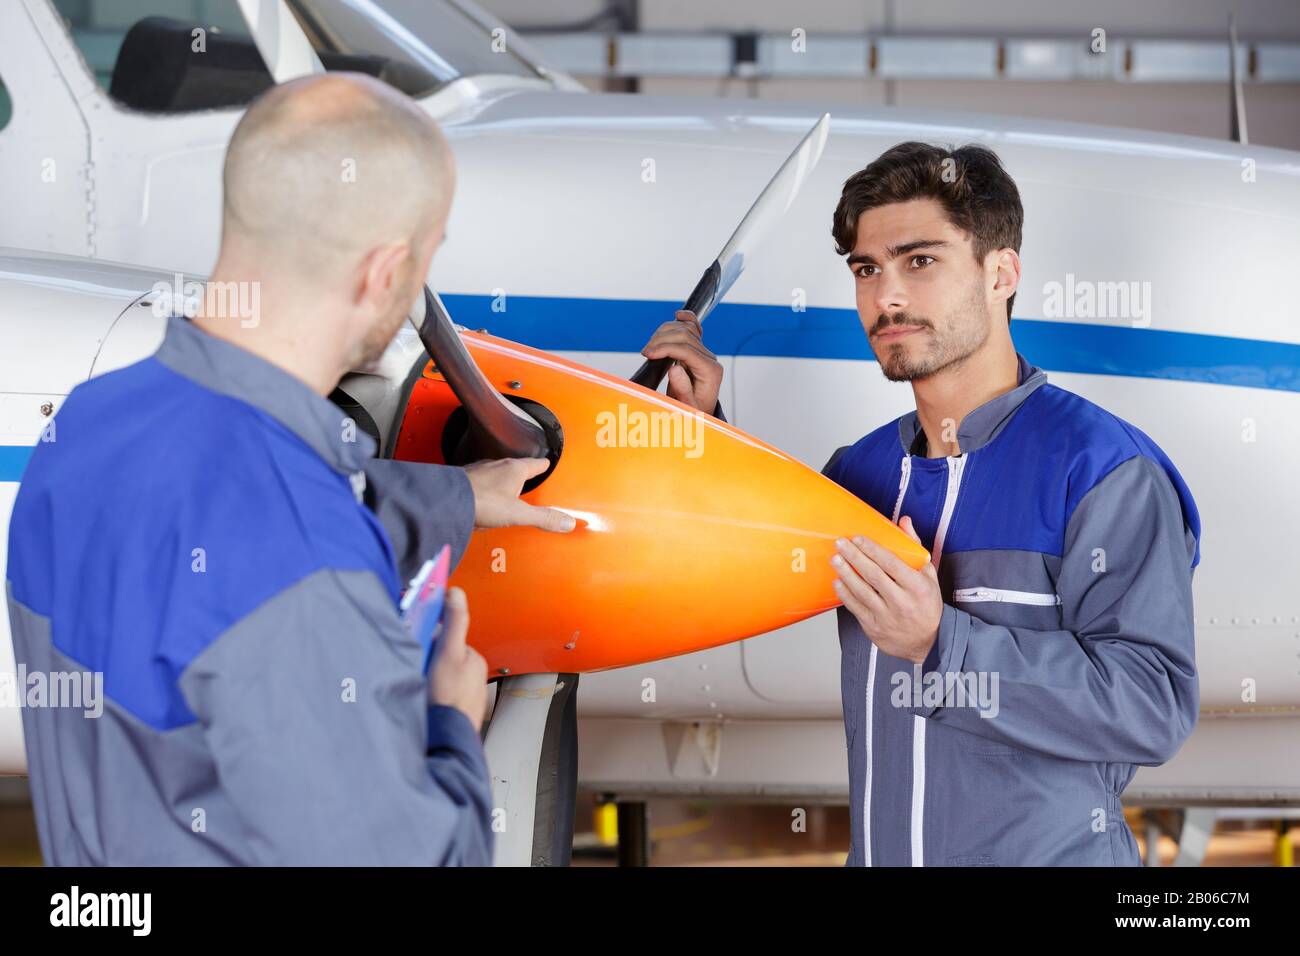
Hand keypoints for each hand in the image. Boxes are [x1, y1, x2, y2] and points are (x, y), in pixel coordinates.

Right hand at [429, 587, 487, 730]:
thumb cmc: (448, 699)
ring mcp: (463, 692)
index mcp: (474, 659)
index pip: (448, 637)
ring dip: (426, 676)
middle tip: (416, 666)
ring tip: (419, 684)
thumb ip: (454, 622)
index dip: (430, 637)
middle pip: (442, 656)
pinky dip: (429, 692)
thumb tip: (456, 593)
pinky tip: (422, 697)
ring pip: (439, 674)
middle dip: (427, 658)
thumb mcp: (449, 653)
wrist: (446, 738)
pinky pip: (438, 691)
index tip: (418, 636)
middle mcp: (472, 675)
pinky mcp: (453, 707)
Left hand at [463, 457, 575, 531]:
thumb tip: (567, 521)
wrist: (445, 500)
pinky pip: (478, 483)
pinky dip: (483, 490)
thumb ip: (543, 518)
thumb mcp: (518, 514)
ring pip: (494, 473)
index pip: (534, 464)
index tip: (546, 463)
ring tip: (504, 492)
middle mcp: (495, 465)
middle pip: (513, 467)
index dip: (541, 465)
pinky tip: (481, 501)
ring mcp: (477, 471)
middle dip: (520, 473)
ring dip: (500, 481)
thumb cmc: (482, 502)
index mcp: (514, 469)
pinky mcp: (463, 480)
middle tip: (527, 478)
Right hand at [640, 310, 722, 413]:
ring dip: (665, 333)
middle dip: (662, 340)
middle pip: (685, 336)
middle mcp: (710, 359)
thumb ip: (683, 390)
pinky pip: (694, 329)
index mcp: (710, 372)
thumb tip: (674, 369)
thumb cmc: (692, 413)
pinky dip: (686, 320)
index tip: (648, 354)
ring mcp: (705, 353)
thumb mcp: (687, 409)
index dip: (664, 348)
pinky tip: (678, 315)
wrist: (697, 414)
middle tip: (646, 352)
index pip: (686, 350)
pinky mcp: (698, 351)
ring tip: (651, 347)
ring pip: (686, 329)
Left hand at [831, 516, 941, 664]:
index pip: (892, 564)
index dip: (872, 549)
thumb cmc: (926, 604)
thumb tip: (904, 521)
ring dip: (846, 573)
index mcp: (918, 587)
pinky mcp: (874, 627)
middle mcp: (902, 602)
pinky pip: (855, 607)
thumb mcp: (928, 576)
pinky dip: (845, 593)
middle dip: (854, 557)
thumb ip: (915, 548)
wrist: (927, 642)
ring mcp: (887, 616)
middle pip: (874, 575)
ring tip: (835, 558)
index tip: (858, 538)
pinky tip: (838, 581)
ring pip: (862, 591)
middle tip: (840, 543)